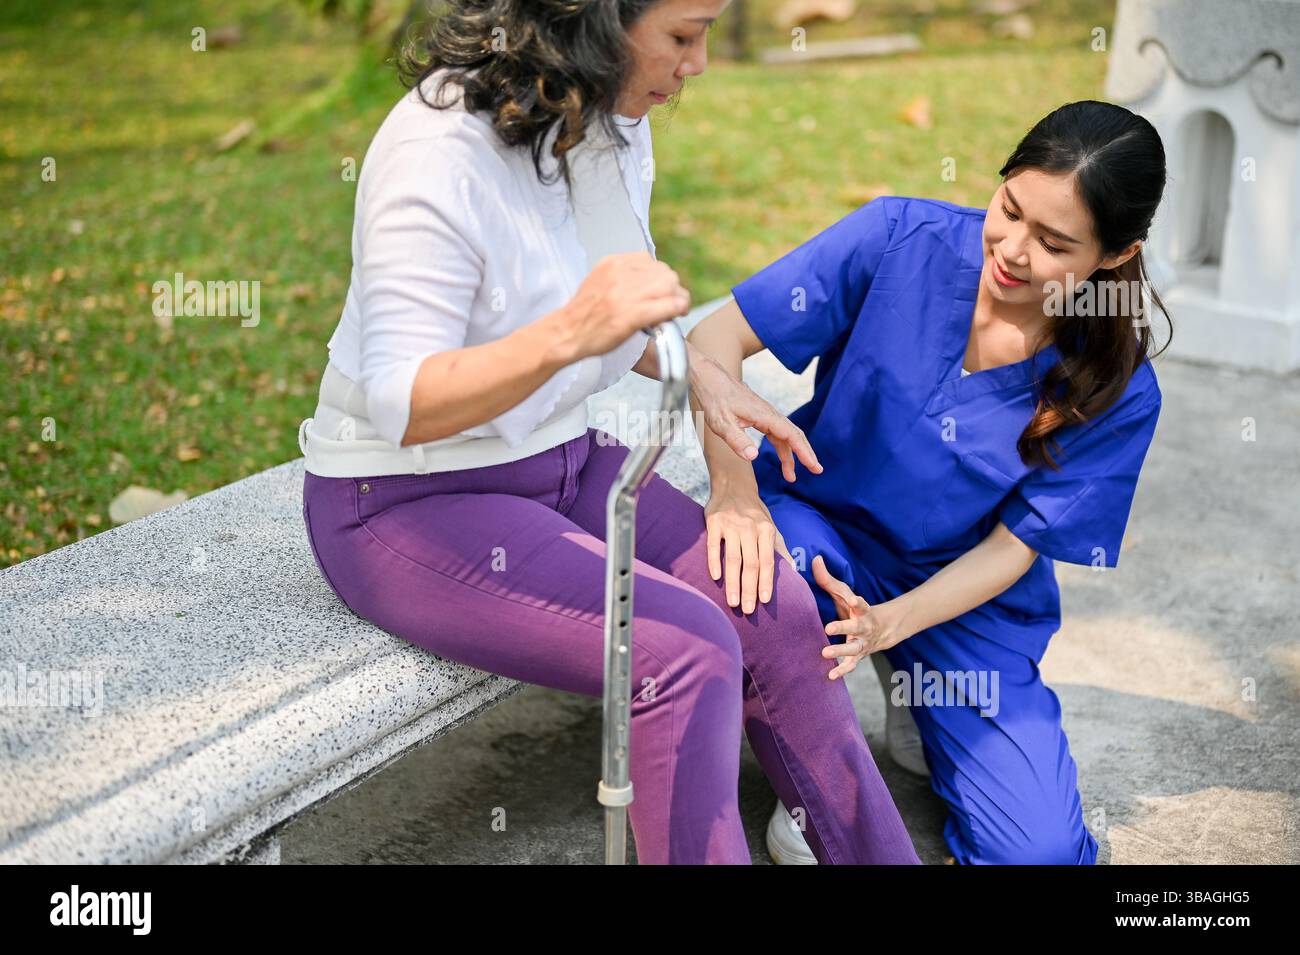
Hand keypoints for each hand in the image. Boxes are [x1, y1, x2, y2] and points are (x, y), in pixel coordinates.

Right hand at [556, 252, 688, 360]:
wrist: (566, 334)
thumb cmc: (584, 314)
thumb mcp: (599, 281)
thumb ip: (621, 275)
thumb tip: (647, 278)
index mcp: (612, 263)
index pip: (650, 261)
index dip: (661, 277)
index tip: (661, 291)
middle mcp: (620, 274)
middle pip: (664, 272)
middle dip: (672, 288)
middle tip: (672, 304)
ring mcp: (626, 294)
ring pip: (670, 286)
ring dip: (678, 299)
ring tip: (674, 311)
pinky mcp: (632, 314)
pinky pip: (667, 305)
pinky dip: (677, 308)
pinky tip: (676, 314)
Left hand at [691, 353, 821, 480]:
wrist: (710, 379)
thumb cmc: (715, 399)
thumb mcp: (721, 423)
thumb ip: (737, 440)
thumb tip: (754, 456)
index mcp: (764, 416)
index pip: (791, 435)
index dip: (803, 451)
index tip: (813, 466)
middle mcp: (769, 414)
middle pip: (794, 435)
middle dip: (806, 453)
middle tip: (816, 471)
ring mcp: (766, 414)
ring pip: (785, 435)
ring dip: (791, 454)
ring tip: (790, 476)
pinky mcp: (760, 416)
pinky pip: (776, 433)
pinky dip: (782, 446)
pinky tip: (782, 457)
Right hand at [704, 486, 797, 613]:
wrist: (734, 485)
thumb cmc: (754, 512)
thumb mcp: (771, 527)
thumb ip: (780, 548)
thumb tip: (793, 570)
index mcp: (766, 530)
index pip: (767, 561)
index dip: (766, 582)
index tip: (764, 601)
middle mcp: (750, 528)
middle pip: (751, 564)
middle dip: (749, 589)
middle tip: (747, 610)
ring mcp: (731, 525)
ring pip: (733, 559)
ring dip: (733, 583)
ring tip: (732, 602)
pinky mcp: (713, 522)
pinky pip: (713, 545)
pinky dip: (714, 562)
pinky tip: (715, 578)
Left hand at [811, 555, 911, 679]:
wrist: (882, 629)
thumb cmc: (854, 608)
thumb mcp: (843, 593)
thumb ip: (828, 579)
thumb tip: (815, 558)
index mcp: (861, 609)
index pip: (860, 603)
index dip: (856, 601)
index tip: (852, 599)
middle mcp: (864, 626)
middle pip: (856, 626)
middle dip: (843, 627)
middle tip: (829, 628)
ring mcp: (862, 642)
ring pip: (853, 648)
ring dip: (840, 651)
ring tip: (824, 653)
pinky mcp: (858, 655)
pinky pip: (851, 665)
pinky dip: (842, 670)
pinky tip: (830, 676)